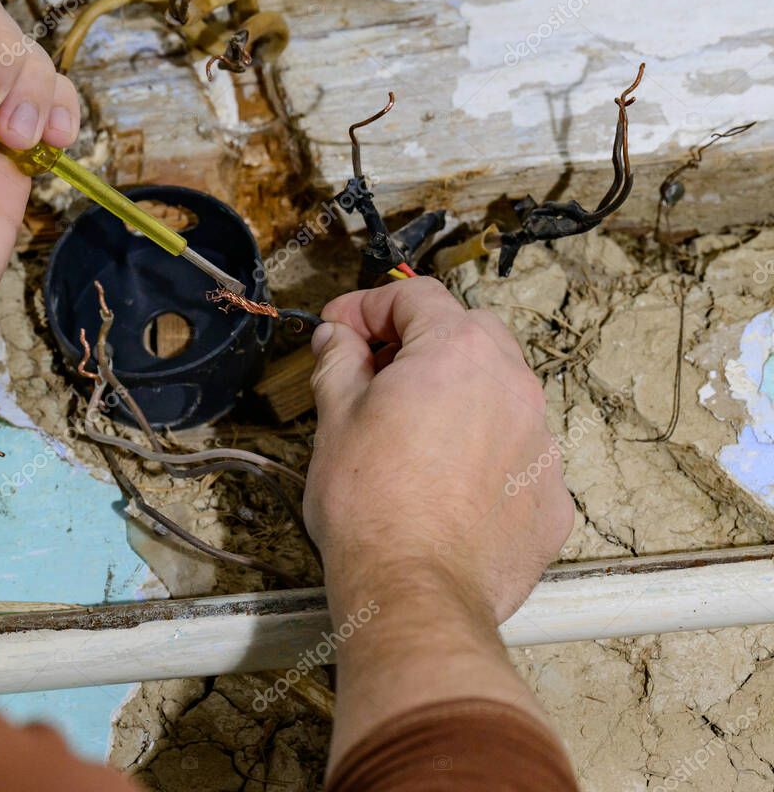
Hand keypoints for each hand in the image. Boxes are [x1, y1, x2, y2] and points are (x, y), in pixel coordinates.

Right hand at [307, 276, 572, 623]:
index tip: (341, 330)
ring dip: (459, 393)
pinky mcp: (553, 495)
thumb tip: (338, 337)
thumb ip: (339, 360)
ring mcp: (542, 440)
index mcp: (457, 351)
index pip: (415, 296)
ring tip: (413, 430)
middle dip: (421, 341)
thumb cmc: (371, 503)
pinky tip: (449, 482)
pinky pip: (519, 450)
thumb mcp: (336, 417)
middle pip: (468, 331)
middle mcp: (512, 384)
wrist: (414, 592)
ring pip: (500, 390)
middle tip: (376, 372)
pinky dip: (487, 450)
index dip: (368, 307)